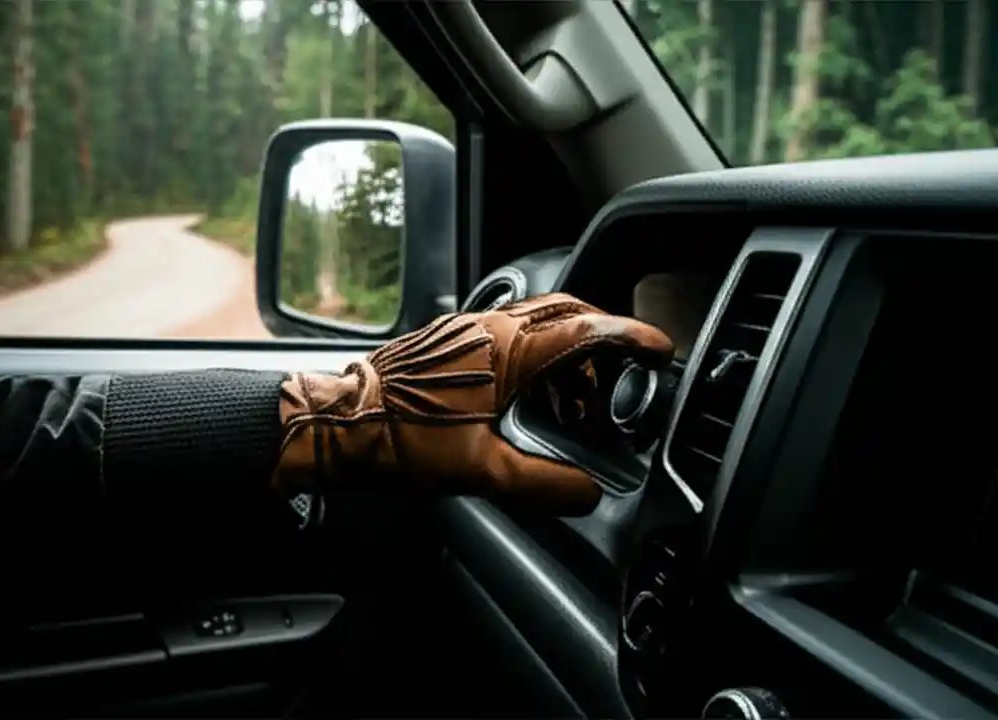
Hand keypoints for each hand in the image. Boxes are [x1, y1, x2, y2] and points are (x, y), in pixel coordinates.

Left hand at [271, 293, 673, 514]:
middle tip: (627, 372)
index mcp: (509, 349)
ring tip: (578, 403)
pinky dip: (538, 357)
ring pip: (539, 324)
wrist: (337, 424)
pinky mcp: (450, 340)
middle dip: (605, 339)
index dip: (631, 337)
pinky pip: (511, 334)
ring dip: (569, 354)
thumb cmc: (400, 440)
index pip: (588, 330)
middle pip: (569, 313)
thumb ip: (543, 485)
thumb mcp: (481, 472)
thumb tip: (587, 494)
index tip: (659, 347)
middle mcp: (492, 327)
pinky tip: (532, 399)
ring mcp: (469, 329)